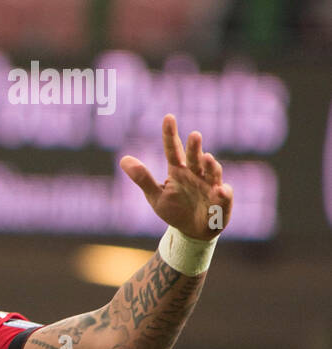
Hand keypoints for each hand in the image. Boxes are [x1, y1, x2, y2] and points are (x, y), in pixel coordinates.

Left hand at [119, 114, 233, 240]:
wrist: (193, 231)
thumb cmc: (175, 209)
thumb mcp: (156, 196)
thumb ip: (142, 178)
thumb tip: (123, 159)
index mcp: (179, 171)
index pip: (173, 150)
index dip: (170, 135)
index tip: (168, 117)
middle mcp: (195, 173)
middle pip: (194, 158)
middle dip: (194, 147)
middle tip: (194, 135)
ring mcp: (210, 185)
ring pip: (212, 172)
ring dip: (210, 165)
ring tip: (206, 158)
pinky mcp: (221, 201)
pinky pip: (224, 196)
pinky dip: (223, 193)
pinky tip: (221, 191)